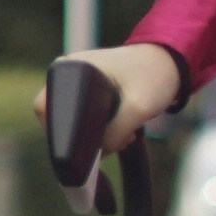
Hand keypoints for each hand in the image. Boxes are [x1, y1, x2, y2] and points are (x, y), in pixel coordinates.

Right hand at [64, 38, 182, 152]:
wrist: (170, 62)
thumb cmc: (153, 76)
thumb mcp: (138, 108)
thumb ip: (116, 133)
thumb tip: (99, 154)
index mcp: (71, 68)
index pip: (45, 107)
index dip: (61, 132)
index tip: (88, 146)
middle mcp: (68, 73)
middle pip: (60, 118)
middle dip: (83, 138)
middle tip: (114, 142)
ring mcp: (77, 82)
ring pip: (75, 122)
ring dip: (98, 137)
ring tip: (126, 135)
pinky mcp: (89, 92)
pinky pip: (86, 119)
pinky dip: (103, 131)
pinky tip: (124, 132)